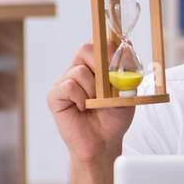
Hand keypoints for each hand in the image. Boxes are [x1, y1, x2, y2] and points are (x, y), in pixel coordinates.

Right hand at [47, 42, 134, 164]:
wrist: (104, 142)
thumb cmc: (114, 116)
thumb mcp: (128, 91)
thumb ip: (127, 69)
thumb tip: (126, 45)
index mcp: (95, 65)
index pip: (99, 41)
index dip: (110, 46)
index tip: (121, 58)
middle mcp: (78, 69)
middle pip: (86, 48)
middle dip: (103, 67)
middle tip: (110, 87)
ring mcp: (64, 81)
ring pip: (80, 71)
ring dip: (95, 90)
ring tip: (96, 104)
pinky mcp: (54, 95)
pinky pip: (69, 86)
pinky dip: (81, 98)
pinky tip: (83, 108)